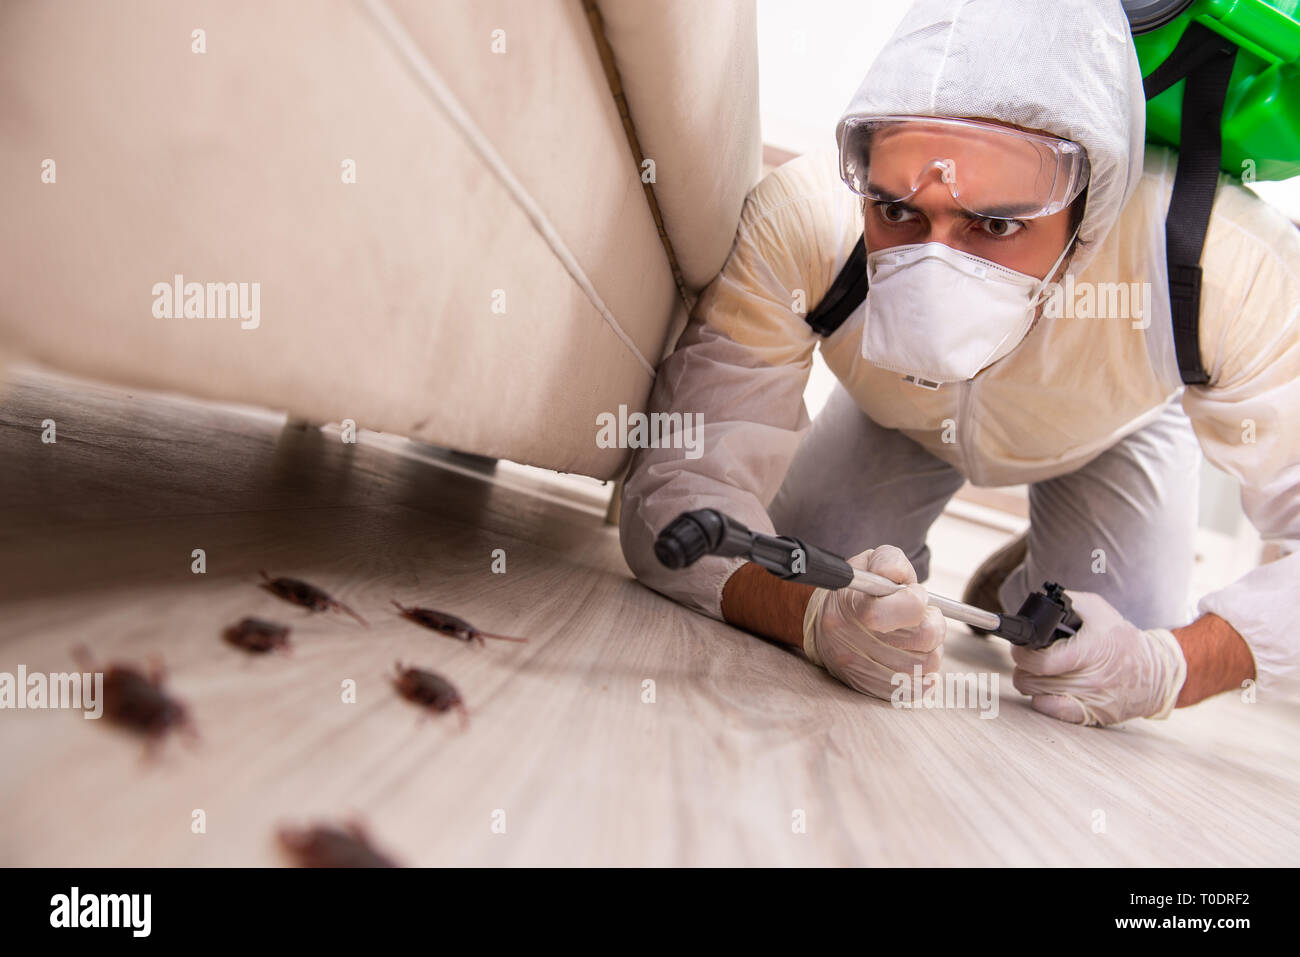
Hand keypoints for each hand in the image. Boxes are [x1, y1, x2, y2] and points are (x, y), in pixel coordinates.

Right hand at [802, 545, 944, 699]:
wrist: (821, 624)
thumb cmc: (855, 592)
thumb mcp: (868, 564)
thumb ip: (889, 563)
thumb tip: (900, 578)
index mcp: (853, 605)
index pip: (906, 608)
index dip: (918, 600)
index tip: (914, 594)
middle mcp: (852, 640)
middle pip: (926, 638)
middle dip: (933, 623)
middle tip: (920, 617)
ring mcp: (859, 668)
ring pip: (927, 664)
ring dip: (930, 648)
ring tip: (915, 637)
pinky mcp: (867, 687)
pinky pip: (915, 689)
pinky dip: (923, 676)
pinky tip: (914, 658)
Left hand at [1011, 591, 1186, 725]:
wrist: (1156, 673)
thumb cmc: (1123, 640)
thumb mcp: (1098, 610)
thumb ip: (1068, 602)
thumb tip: (1040, 604)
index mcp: (1089, 652)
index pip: (1040, 661)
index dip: (1023, 653)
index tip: (1022, 648)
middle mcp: (1089, 680)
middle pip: (1032, 680)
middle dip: (1025, 666)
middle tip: (1033, 658)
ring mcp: (1090, 700)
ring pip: (1037, 694)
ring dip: (1033, 681)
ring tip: (1043, 670)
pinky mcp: (1091, 715)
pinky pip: (1052, 712)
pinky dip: (1043, 701)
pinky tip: (1048, 690)